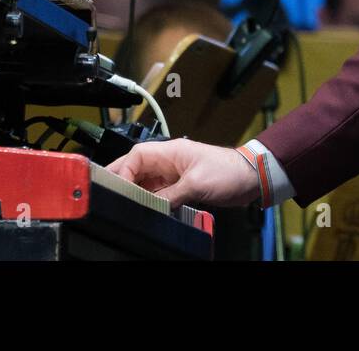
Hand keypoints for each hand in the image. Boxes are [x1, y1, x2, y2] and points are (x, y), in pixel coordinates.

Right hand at [106, 138, 259, 208]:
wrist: (250, 178)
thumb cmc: (228, 171)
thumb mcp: (196, 184)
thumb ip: (170, 195)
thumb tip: (151, 205)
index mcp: (170, 151)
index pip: (136, 156)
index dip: (122, 170)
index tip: (117, 187)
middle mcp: (169, 161)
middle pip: (136, 168)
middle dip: (122, 179)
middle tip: (108, 194)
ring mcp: (174, 173)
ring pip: (145, 181)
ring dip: (135, 191)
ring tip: (123, 203)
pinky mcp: (180, 185)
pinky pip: (157, 192)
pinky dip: (149, 199)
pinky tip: (143, 208)